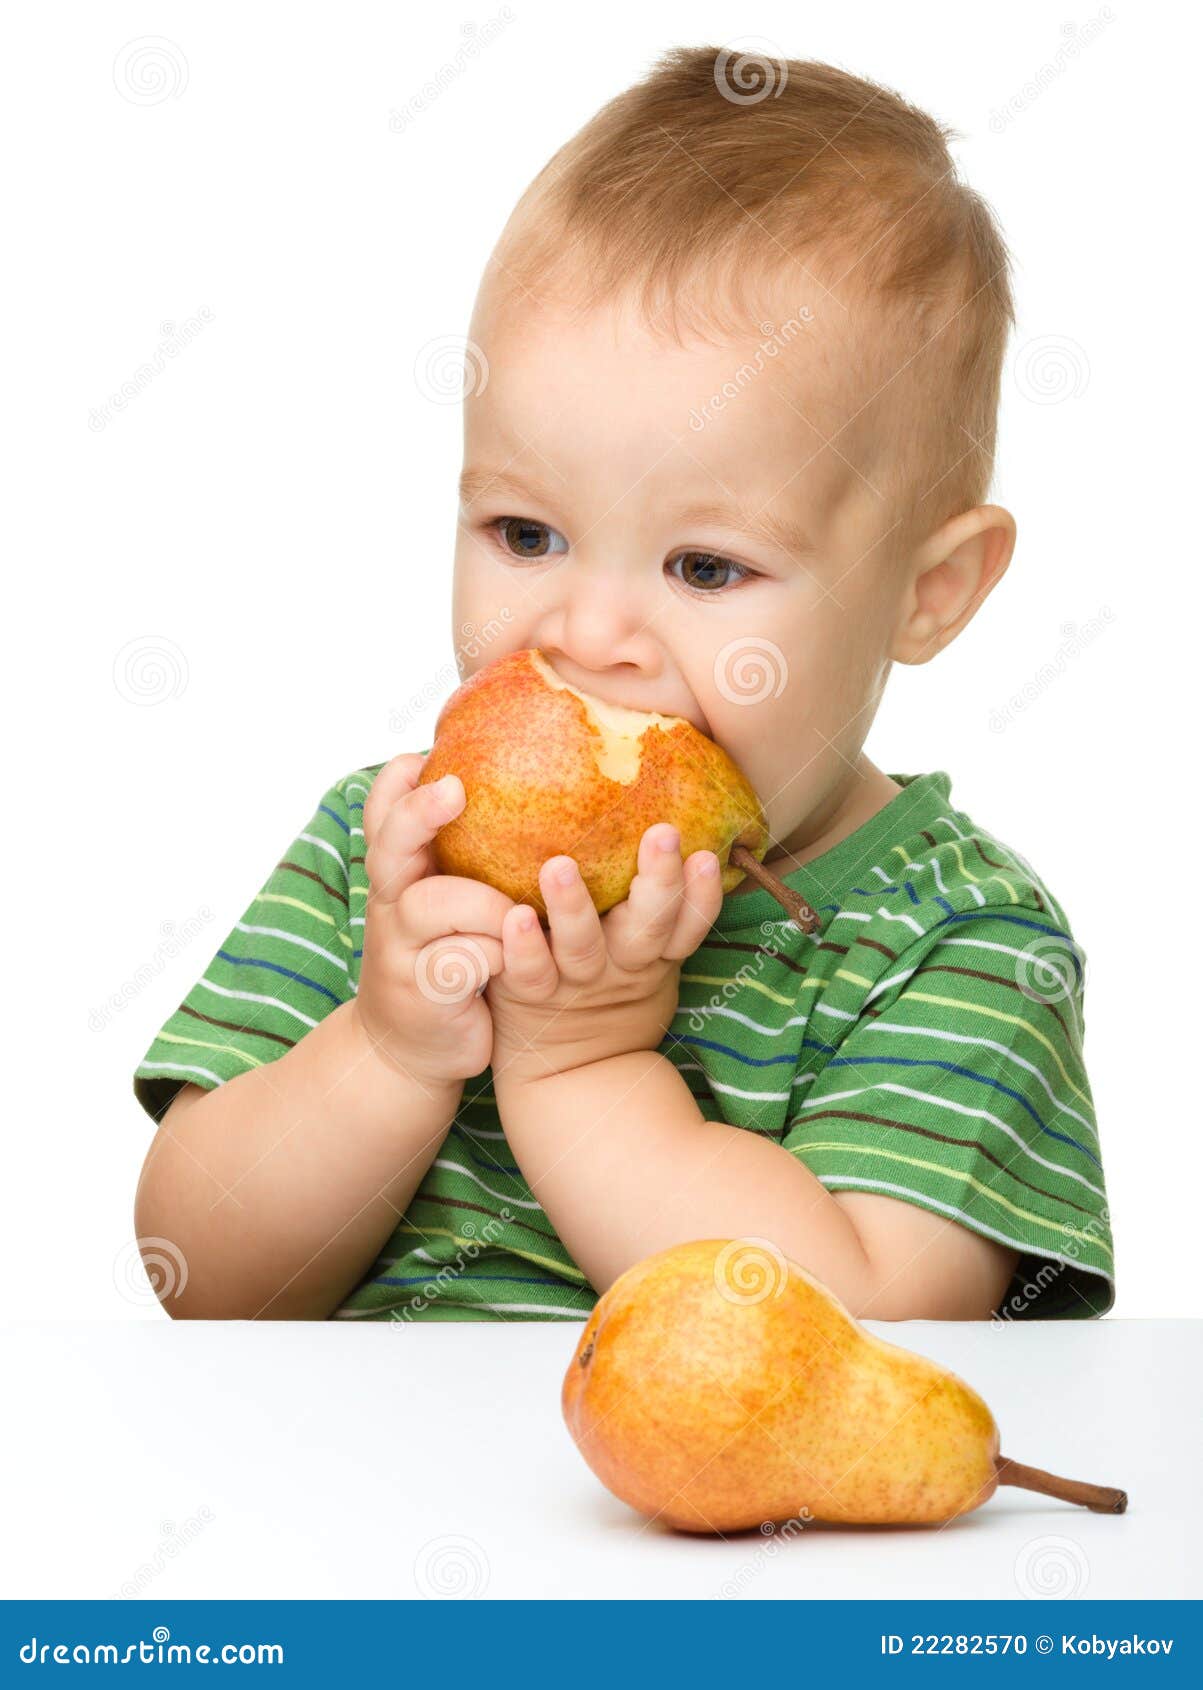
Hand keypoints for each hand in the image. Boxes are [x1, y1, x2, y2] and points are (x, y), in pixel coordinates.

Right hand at [353, 752, 515, 1088]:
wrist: (407, 1051)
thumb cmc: (445, 959)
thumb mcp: (445, 904)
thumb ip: (461, 860)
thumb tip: (522, 784)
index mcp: (401, 875)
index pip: (383, 814)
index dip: (398, 783)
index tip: (420, 752)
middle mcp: (391, 904)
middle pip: (391, 846)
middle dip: (420, 813)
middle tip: (455, 789)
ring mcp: (399, 949)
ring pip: (436, 905)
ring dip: (485, 905)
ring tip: (521, 915)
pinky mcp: (422, 992)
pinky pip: (463, 961)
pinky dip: (495, 957)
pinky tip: (514, 963)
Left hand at [485, 823, 724, 1086]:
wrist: (566, 1074)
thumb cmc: (605, 991)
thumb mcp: (642, 961)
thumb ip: (648, 905)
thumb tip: (668, 824)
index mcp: (653, 955)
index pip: (688, 924)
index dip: (702, 895)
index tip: (707, 855)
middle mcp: (622, 966)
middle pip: (648, 927)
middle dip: (659, 881)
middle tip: (662, 833)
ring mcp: (577, 983)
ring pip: (582, 947)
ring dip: (573, 906)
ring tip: (559, 867)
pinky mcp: (532, 997)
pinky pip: (530, 973)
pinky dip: (524, 948)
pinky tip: (516, 917)